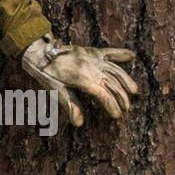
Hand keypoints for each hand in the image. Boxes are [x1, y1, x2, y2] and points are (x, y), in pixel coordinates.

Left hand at [21, 35, 137, 127]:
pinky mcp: (92, 51)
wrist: (40, 53)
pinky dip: (121, 53)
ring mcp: (93, 58)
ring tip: (134, 91)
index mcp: (84, 79)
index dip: (112, 106)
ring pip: (115, 70)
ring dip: (126, 80)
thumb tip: (80, 123)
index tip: (117, 116)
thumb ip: (71, 105)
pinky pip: (110, 52)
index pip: (104, 95)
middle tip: (126, 108)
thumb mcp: (56, 91)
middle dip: (121, 97)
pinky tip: (132, 56)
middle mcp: (92, 68)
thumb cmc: (47, 74)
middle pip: (112, 84)